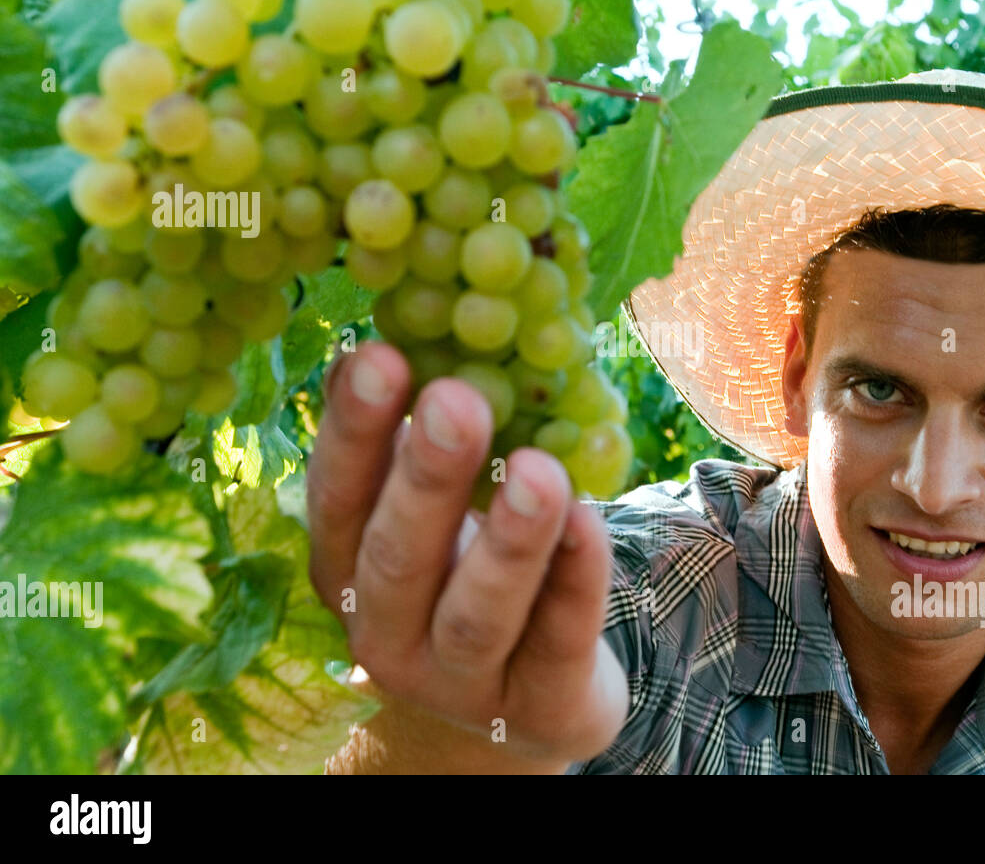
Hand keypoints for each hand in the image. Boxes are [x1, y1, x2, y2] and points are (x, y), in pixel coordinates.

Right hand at [306, 341, 628, 770]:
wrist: (523, 700)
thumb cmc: (468, 578)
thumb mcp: (432, 516)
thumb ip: (416, 442)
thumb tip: (400, 331)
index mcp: (349, 570)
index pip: (338, 500)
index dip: (355, 432)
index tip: (381, 355)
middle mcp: (387, 632)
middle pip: (398, 559)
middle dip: (426, 479)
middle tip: (457, 401)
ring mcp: (461, 681)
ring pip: (476, 613)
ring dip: (507, 540)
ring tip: (537, 469)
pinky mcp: (539, 708)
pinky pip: (558, 640)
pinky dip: (575, 580)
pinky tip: (591, 522)